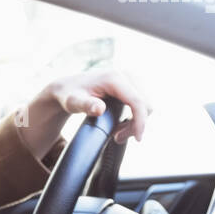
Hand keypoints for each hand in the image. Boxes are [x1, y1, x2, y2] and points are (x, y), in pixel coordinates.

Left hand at [17, 68, 153, 154]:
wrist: (68, 87)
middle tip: (118, 137)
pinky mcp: (132, 83)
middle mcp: (126, 74)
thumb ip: (85, 105)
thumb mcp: (73, 102)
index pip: (137, 102)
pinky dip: (135, 116)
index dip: (140, 121)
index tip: (137, 139)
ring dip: (136, 121)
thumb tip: (99, 109)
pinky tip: (121, 123)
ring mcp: (131, 78)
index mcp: (114, 78)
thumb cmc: (70, 95)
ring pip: (145, 104)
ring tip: (118, 133)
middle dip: (135, 124)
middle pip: (145, 104)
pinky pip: (142, 102)